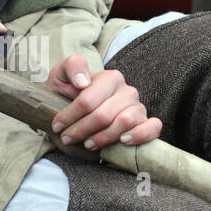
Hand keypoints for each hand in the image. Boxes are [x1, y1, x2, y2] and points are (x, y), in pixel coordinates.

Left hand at [47, 55, 161, 149]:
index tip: (57, 126)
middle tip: (67, 138)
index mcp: (110, 78)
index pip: (89, 100)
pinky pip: (153, 127)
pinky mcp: (146, 123)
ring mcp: (138, 108)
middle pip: (103, 115)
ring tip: (87, 143)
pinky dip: (139, 135)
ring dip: (102, 138)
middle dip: (81, 130)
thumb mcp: (60, 77)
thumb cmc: (67, 97)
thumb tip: (83, 82)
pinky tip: (123, 141)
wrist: (75, 119)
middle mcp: (127, 91)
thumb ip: (72, 67)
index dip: (70, 115)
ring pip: (124, 122)